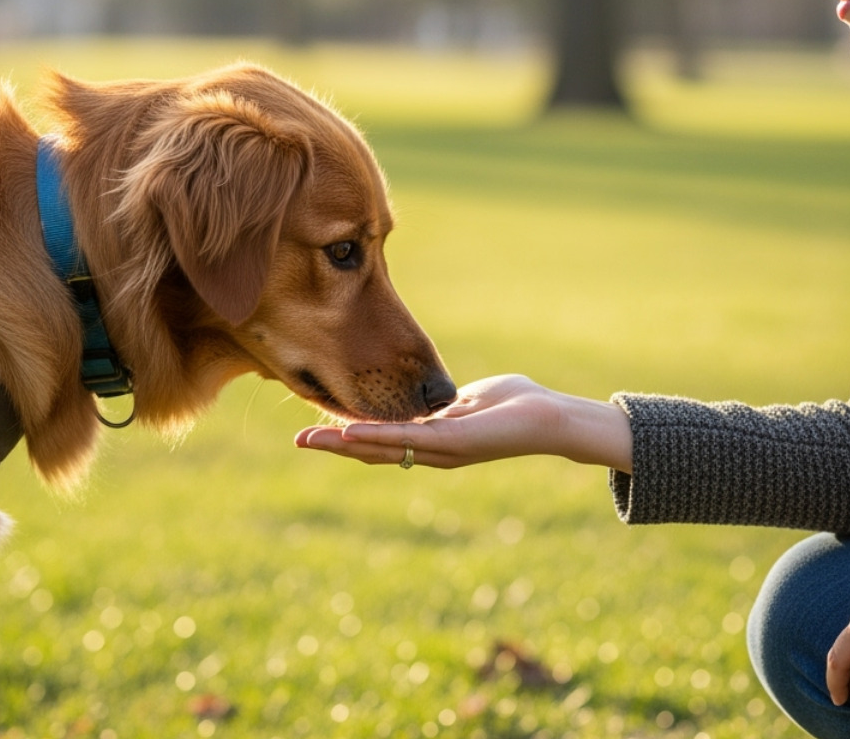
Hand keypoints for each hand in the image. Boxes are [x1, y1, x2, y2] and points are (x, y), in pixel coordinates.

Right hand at [294, 374, 632, 472]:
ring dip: (345, 444)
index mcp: (432, 439)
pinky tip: (351, 433)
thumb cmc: (516, 406)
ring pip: (384, 448)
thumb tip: (434, 398)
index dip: (349, 433)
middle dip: (335, 445)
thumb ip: (445, 402)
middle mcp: (431, 451)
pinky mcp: (454, 443)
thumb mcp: (469, 400)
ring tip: (312, 439)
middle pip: (373, 450)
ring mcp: (440, 450)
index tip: (318, 425)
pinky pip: (408, 439)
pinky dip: (377, 437)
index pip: (382, 439)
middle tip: (298, 439)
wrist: (551, 419)